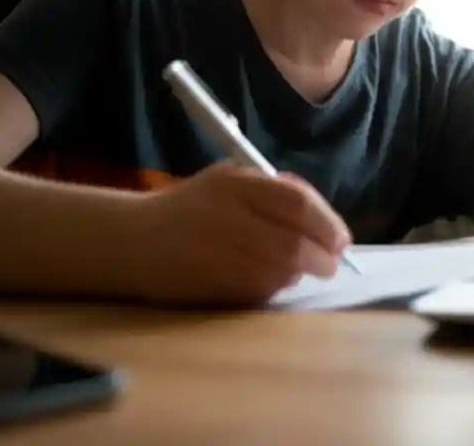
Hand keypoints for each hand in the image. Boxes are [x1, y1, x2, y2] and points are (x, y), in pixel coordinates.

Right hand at [130, 162, 352, 306]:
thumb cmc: (192, 209)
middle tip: (330, 264)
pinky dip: (272, 288)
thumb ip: (274, 193)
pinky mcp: (207, 285)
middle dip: (322, 258)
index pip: (296, 203)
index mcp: (234, 183)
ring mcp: (215, 253)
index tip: (342, 239)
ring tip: (296, 269)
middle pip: (292, 244)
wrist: (131, 241)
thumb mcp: (229, 183)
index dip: (327, 224)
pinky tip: (265, 280)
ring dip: (297, 274)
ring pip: (279, 272)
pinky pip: (257, 291)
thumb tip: (325, 221)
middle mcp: (225, 216)